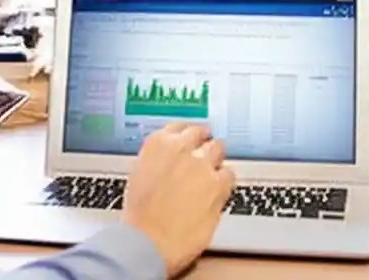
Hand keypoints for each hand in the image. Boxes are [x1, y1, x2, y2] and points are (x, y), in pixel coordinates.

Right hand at [123, 123, 235, 277]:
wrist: (148, 241)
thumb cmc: (139, 217)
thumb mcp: (139, 177)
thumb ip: (158, 163)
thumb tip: (168, 164)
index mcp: (158, 144)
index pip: (179, 127)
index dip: (187, 134)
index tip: (191, 139)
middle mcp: (182, 149)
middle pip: (202, 135)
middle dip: (203, 145)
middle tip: (204, 156)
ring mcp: (202, 165)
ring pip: (218, 150)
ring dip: (215, 160)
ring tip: (211, 174)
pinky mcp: (219, 185)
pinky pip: (229, 174)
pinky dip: (225, 181)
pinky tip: (219, 190)